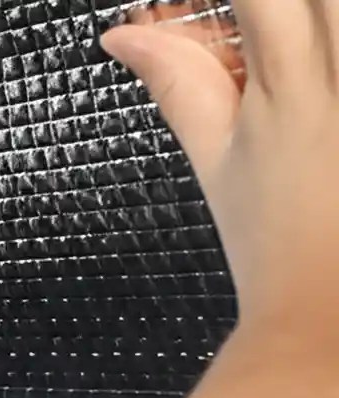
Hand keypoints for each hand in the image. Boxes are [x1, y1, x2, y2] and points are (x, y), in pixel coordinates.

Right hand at [102, 1, 338, 337]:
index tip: (197, 10)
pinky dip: (335, 50)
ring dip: (313, 24)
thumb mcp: (216, 164)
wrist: (334, 320)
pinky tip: (322, 77)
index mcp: (288, 85)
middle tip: (253, 38)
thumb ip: (176, 83)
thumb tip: (125, 38)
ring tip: (292, 64)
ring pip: (334, 15)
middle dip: (278, 8)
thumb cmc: (285, 256)